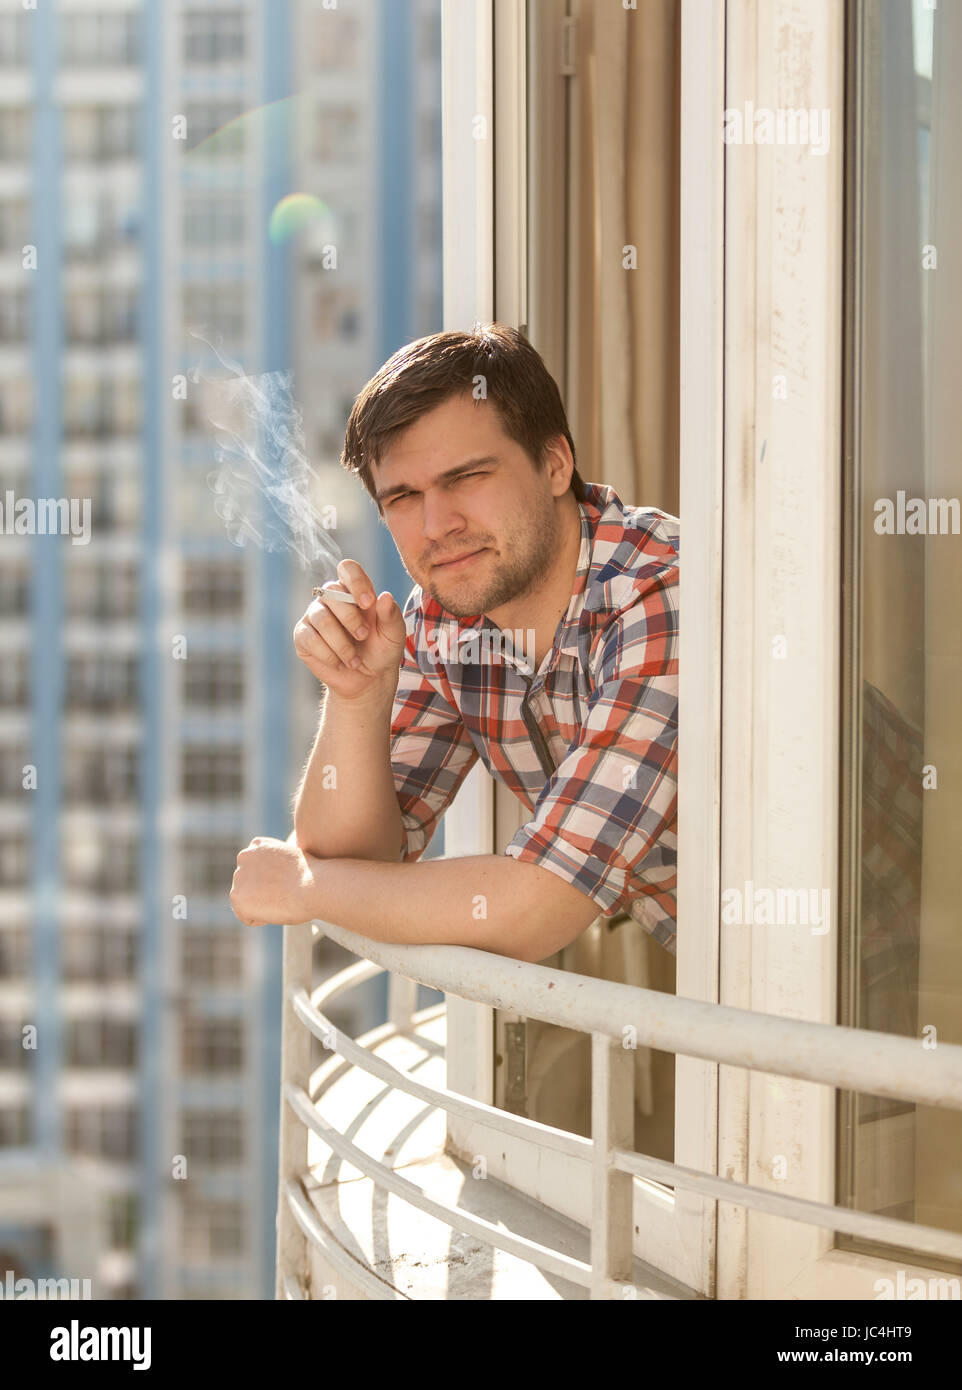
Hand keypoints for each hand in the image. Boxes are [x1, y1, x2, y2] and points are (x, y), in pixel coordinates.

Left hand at [230, 836, 318, 926]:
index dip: (275, 882)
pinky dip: (262, 919)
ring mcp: (238, 877)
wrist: (312, 886)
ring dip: (263, 906)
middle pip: (251, 886)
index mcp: (258, 844)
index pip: (258, 870)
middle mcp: (244, 856)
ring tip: (282, 901)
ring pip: (248, 901)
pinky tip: (277, 909)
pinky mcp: (237, 897)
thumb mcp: (293, 859)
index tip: (288, 884)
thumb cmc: (311, 876)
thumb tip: (273, 875)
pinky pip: (247, 917)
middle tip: (286, 894)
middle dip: (265, 893)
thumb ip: (276, 863)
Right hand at [293, 558, 405, 698]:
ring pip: (321, 618)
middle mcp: (331, 598)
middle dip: (351, 618)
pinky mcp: (302, 635)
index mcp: (354, 590)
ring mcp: (314, 615)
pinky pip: (310, 639)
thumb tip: (385, 596)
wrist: (367, 679)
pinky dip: (328, 655)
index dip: (356, 582)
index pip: (348, 569)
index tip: (367, 604)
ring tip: (354, 659)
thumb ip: (391, 615)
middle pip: (332, 592)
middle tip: (363, 636)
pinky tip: (339, 663)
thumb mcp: (393, 634)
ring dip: (341, 643)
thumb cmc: (381, 650)